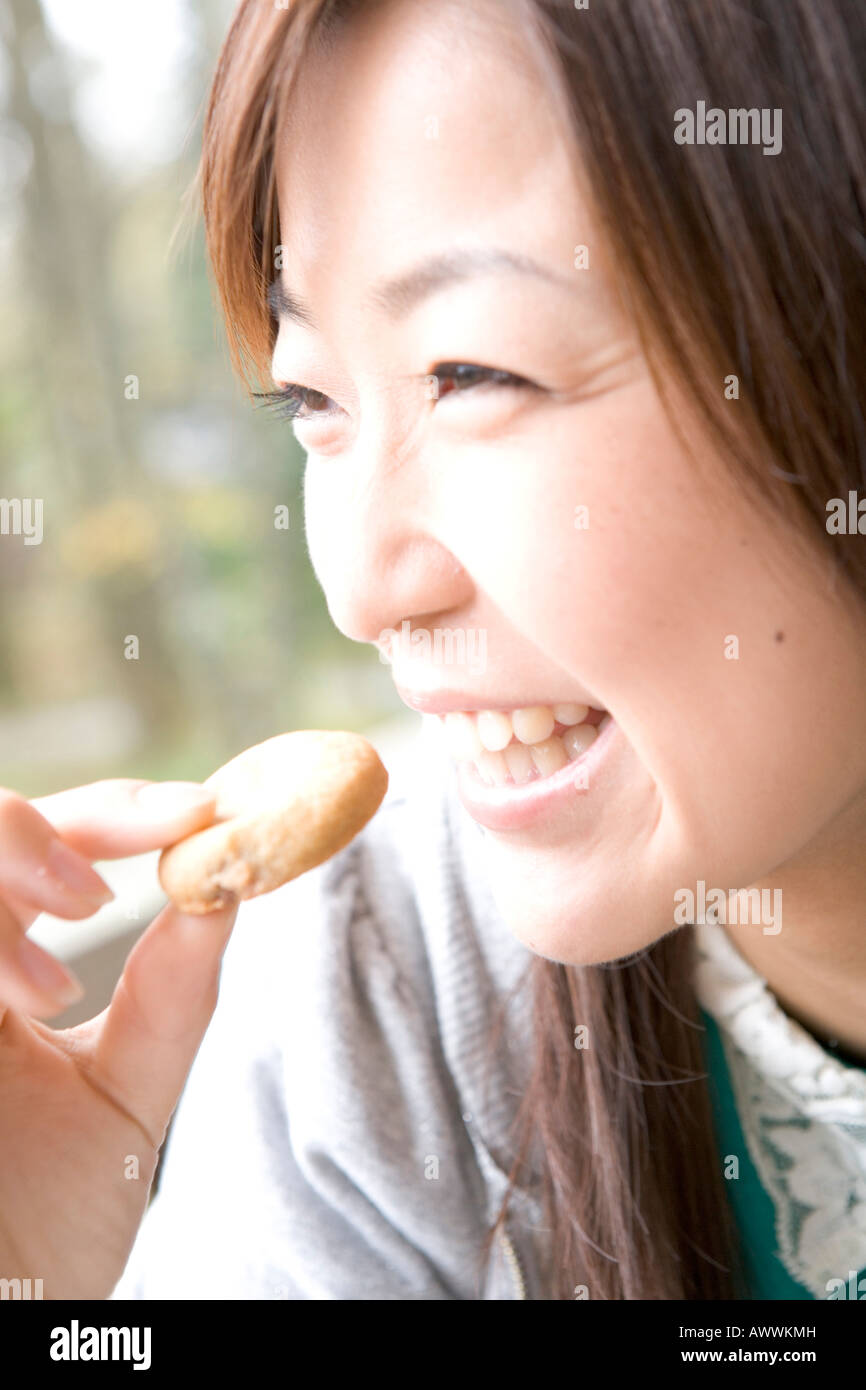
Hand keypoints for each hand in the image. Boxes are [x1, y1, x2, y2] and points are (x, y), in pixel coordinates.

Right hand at [0, 779, 237, 1297]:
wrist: (6, 1319)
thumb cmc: (49, 1226)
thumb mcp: (125, 1096)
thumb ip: (172, 992)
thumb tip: (231, 881)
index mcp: (5, 969)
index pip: (53, 846)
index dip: (124, 811)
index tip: (205, 810)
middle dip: (48, 833)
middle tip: (110, 891)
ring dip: (8, 878)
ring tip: (72, 946)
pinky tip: (34, 999)